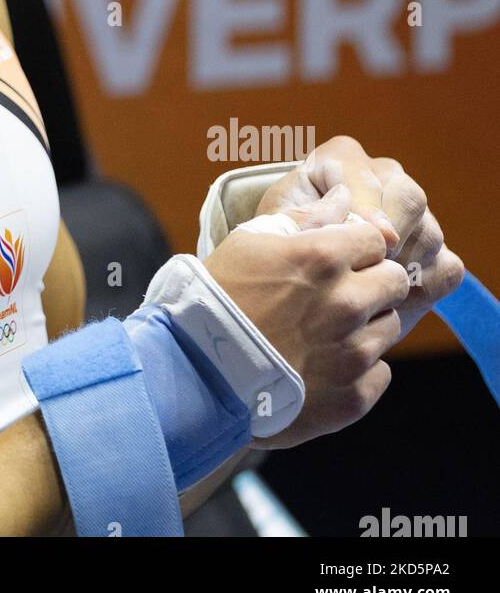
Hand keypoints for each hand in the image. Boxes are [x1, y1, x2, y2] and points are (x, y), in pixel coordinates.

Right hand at [204, 187, 409, 449]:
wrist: (198, 370)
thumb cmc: (221, 295)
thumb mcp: (252, 239)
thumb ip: (306, 215)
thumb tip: (343, 196)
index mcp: (323, 257)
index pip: (377, 239)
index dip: (357, 247)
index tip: (336, 260)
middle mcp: (346, 303)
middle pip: (394, 280)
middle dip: (372, 281)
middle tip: (337, 294)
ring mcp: (352, 353)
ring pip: (390, 326)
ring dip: (366, 325)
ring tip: (325, 332)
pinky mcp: (353, 396)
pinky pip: (380, 373)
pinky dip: (359, 369)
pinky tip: (324, 365)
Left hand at [255, 135, 464, 339]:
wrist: (295, 273)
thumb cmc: (281, 241)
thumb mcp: (279, 224)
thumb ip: (309, 215)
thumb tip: (360, 221)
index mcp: (341, 159)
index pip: (366, 175)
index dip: (368, 207)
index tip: (367, 238)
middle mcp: (384, 176)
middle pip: (409, 198)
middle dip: (391, 236)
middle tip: (369, 266)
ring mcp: (413, 214)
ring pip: (429, 235)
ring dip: (403, 266)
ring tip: (370, 288)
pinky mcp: (433, 251)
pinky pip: (445, 268)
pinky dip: (422, 287)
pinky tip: (390, 300)